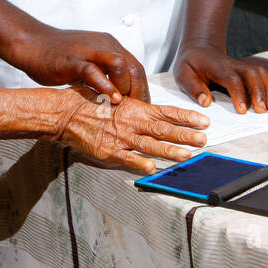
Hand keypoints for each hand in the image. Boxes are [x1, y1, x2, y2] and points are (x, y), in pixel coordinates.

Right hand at [11, 27, 149, 103]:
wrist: (31, 43)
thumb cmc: (57, 56)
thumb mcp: (87, 63)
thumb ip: (103, 74)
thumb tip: (117, 96)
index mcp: (109, 46)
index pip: (136, 68)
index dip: (142, 89)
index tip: (142, 108)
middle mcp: (104, 45)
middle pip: (133, 68)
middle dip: (138, 92)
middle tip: (137, 112)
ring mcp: (89, 51)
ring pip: (119, 66)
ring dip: (125, 88)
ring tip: (123, 106)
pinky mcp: (73, 60)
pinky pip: (94, 72)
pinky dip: (105, 86)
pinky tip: (111, 100)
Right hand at [48, 86, 208, 173]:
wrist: (64, 113)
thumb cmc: (89, 103)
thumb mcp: (116, 99)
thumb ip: (136, 108)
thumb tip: (156, 114)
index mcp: (134, 108)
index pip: (165, 112)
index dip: (185, 117)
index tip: (203, 121)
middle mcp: (130, 122)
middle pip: (162, 129)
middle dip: (185, 134)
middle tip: (203, 139)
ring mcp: (120, 137)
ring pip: (149, 145)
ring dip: (169, 150)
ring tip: (187, 155)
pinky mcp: (108, 151)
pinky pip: (127, 159)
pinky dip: (140, 164)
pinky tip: (153, 168)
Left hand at [172, 41, 267, 113]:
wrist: (199, 49)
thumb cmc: (191, 64)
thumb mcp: (182, 74)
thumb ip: (193, 87)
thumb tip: (206, 102)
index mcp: (217, 67)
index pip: (231, 79)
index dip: (239, 94)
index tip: (242, 110)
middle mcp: (233, 65)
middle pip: (251, 74)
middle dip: (259, 91)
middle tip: (261, 110)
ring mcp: (242, 66)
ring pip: (261, 73)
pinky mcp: (247, 70)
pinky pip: (264, 75)